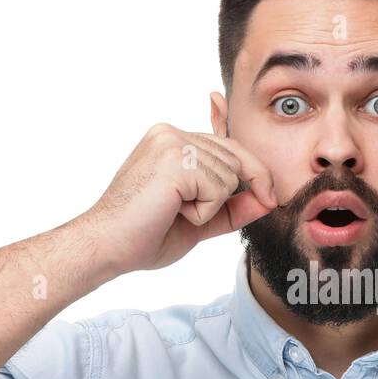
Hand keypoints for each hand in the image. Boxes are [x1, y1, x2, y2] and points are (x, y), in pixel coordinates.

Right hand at [80, 123, 277, 274]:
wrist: (107, 246)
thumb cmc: (143, 235)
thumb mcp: (200, 219)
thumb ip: (232, 207)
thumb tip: (269, 200)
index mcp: (171, 139)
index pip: (228, 146)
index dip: (254, 170)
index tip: (270, 194)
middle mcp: (172, 132)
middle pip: (237, 160)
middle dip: (229, 195)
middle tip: (185, 213)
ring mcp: (173, 142)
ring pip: (230, 176)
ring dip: (209, 206)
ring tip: (171, 211)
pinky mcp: (176, 158)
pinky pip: (219, 188)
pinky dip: (202, 211)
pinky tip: (171, 211)